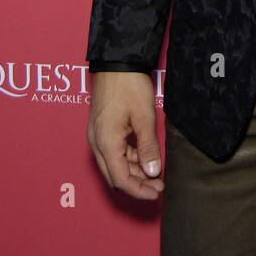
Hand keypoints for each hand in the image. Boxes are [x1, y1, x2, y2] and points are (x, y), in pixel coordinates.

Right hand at [87, 72, 163, 199]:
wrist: (116, 62)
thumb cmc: (129, 87)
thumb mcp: (144, 117)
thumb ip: (148, 147)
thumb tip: (152, 173)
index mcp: (106, 143)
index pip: (121, 179)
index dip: (139, 190)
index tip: (156, 193)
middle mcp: (97, 143)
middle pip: (115, 175)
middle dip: (137, 184)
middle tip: (158, 186)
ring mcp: (97, 136)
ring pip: (114, 164)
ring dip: (134, 171)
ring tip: (155, 172)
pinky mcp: (101, 129)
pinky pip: (114, 151)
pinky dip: (129, 158)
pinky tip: (145, 156)